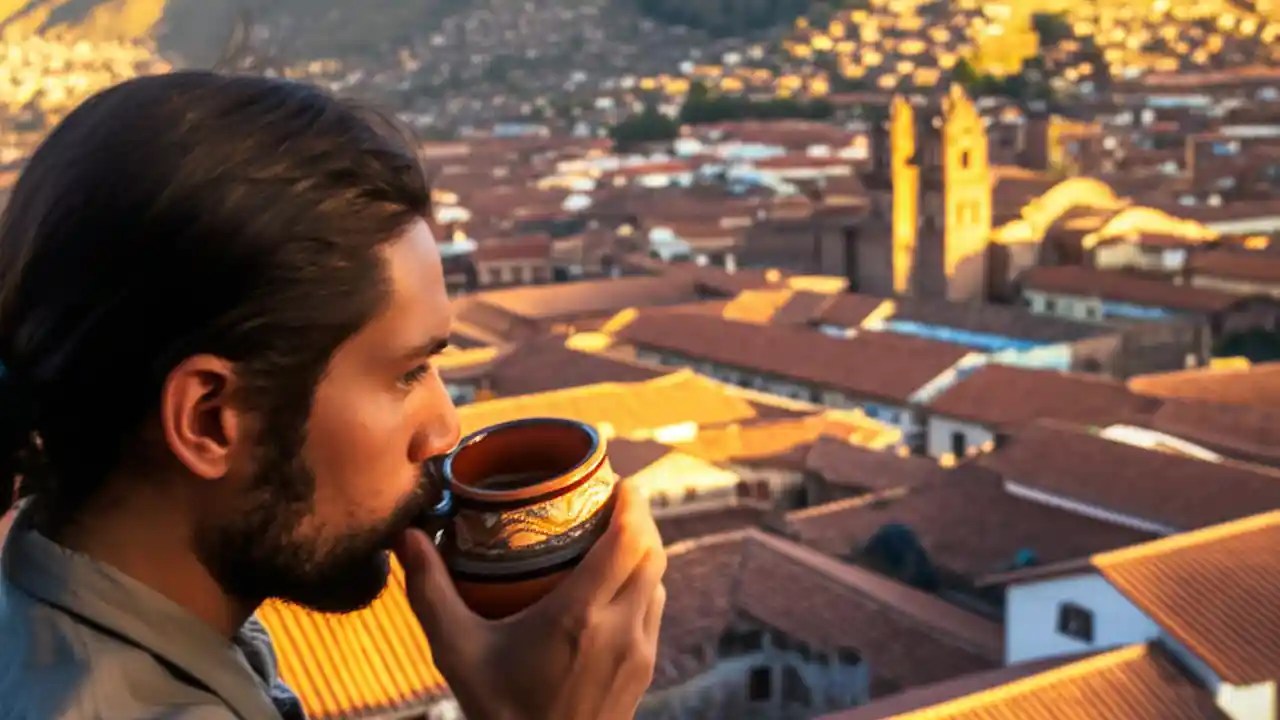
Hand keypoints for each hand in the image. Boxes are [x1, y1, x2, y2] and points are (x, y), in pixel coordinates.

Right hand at [394, 482, 667, 719]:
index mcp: (580, 616)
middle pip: (652, 552)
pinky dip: (643, 583)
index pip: (628, 541)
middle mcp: (621, 629)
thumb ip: (431, 592)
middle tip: (614, 497)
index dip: (632, 503)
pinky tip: (615, 583)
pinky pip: (654, 609)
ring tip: (615, 533)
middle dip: (640, 518)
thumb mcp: (457, 652)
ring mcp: (639, 651)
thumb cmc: (499, 711)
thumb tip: (406, 537)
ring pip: (658, 580)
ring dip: (643, 551)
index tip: (618, 479)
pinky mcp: (644, 669)